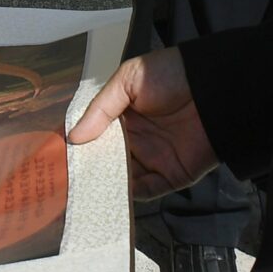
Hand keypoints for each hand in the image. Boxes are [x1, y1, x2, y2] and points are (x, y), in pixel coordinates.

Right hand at [70, 48, 218, 199]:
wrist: (215, 88)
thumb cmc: (171, 75)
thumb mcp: (128, 79)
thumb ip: (100, 108)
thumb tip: (74, 136)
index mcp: (123, 116)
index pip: (95, 135)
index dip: (79, 145)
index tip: (57, 156)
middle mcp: (136, 140)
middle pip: (107, 160)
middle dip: (89, 169)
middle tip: (65, 180)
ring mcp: (153, 159)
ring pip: (123, 179)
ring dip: (107, 185)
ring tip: (83, 192)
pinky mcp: (171, 176)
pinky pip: (147, 191)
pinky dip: (131, 196)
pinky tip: (113, 194)